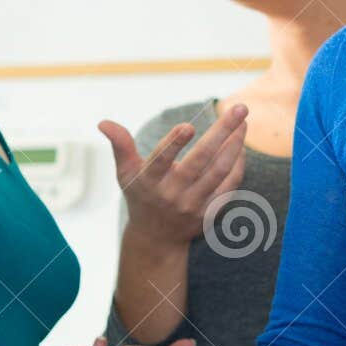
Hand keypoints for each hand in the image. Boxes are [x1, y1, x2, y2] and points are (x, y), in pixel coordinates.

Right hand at [98, 105, 247, 243]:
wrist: (157, 238)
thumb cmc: (141, 196)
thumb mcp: (125, 173)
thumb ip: (120, 146)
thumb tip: (103, 122)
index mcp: (150, 181)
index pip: (161, 160)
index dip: (174, 143)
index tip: (188, 125)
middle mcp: (173, 193)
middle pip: (201, 160)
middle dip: (222, 131)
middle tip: (239, 108)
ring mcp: (194, 204)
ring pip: (220, 171)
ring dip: (235, 143)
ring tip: (242, 120)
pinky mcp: (210, 212)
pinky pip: (230, 185)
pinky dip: (237, 164)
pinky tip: (240, 144)